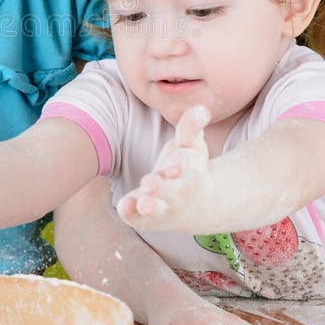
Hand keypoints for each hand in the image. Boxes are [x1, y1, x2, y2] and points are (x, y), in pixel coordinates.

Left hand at [117, 105, 211, 230]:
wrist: (196, 205)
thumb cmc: (189, 166)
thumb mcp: (192, 145)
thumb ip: (191, 127)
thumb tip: (200, 108)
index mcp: (189, 171)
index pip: (184, 167)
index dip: (178, 166)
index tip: (173, 166)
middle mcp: (176, 192)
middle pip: (169, 190)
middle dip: (161, 187)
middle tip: (151, 183)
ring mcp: (161, 205)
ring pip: (156, 208)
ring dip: (150, 205)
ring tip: (143, 204)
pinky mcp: (144, 215)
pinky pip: (136, 216)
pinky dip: (130, 212)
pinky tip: (124, 206)